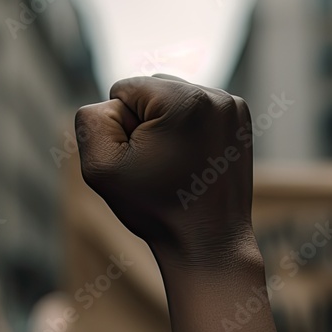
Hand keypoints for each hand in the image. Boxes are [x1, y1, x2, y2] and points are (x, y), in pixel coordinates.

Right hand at [74, 74, 253, 256]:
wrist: (207, 242)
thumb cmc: (155, 208)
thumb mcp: (100, 167)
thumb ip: (90, 120)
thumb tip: (112, 102)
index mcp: (184, 99)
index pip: (124, 89)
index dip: (121, 128)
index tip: (143, 162)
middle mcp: (215, 95)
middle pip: (152, 89)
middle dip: (145, 123)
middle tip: (159, 166)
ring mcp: (233, 107)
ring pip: (174, 98)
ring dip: (166, 125)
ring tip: (176, 165)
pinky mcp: (241, 120)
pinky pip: (197, 110)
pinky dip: (188, 130)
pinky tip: (192, 161)